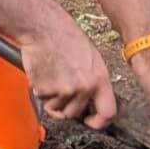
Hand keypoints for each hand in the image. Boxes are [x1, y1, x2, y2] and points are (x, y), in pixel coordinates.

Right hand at [18, 5, 116, 128]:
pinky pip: (43, 100)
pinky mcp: (46, 90)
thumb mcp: (90, 57)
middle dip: (66, 106)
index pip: (108, 112)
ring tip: (53, 75)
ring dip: (52, 99)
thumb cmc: (65, 36)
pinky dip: (41, 90)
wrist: (43, 26)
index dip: (98, 122)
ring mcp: (65, 90)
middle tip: (60, 87)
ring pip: (58, 110)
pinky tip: (44, 72)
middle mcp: (84, 87)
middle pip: (75, 113)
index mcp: (100, 78)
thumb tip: (92, 101)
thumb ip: (93, 80)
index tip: (89, 121)